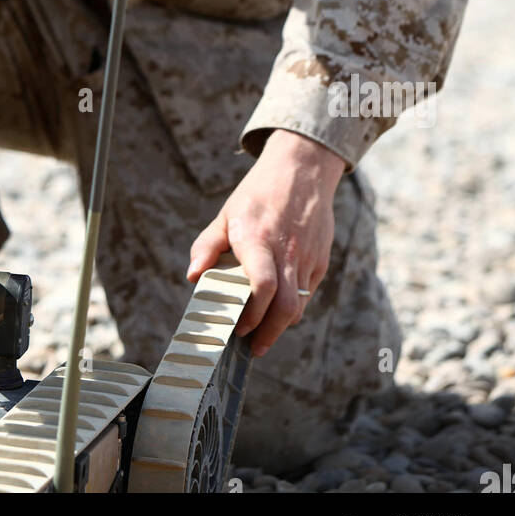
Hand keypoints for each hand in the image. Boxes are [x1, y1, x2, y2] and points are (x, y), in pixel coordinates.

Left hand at [186, 129, 345, 357]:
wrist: (302, 169)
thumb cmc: (257, 194)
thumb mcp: (226, 213)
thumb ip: (207, 246)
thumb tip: (193, 277)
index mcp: (258, 239)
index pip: (262, 285)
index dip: (252, 314)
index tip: (239, 328)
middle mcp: (287, 251)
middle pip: (286, 307)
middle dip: (269, 334)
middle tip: (253, 346)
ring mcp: (308, 257)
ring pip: (300, 305)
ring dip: (281, 324)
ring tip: (263, 332)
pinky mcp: (321, 260)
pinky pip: (307, 293)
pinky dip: (293, 305)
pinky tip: (277, 306)